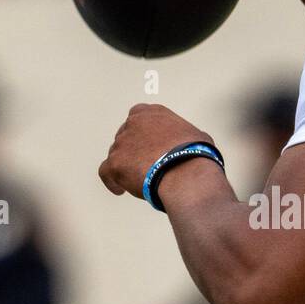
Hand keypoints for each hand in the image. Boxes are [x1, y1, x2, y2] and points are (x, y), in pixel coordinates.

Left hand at [99, 103, 215, 199]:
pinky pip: (106, 172)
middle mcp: (134, 123)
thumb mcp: (196, 136)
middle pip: (125, 138)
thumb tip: (190, 145)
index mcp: (152, 113)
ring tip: (138, 182)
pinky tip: (120, 190)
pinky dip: (112, 181)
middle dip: (132, 151)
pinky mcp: (115, 163)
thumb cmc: (198, 156)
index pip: (138, 117)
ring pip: (116, 155)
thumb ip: (184, 136)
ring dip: (124, 167)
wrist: (187, 174)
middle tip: (142, 166)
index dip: (141, 133)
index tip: (147, 144)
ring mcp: (122, 143)